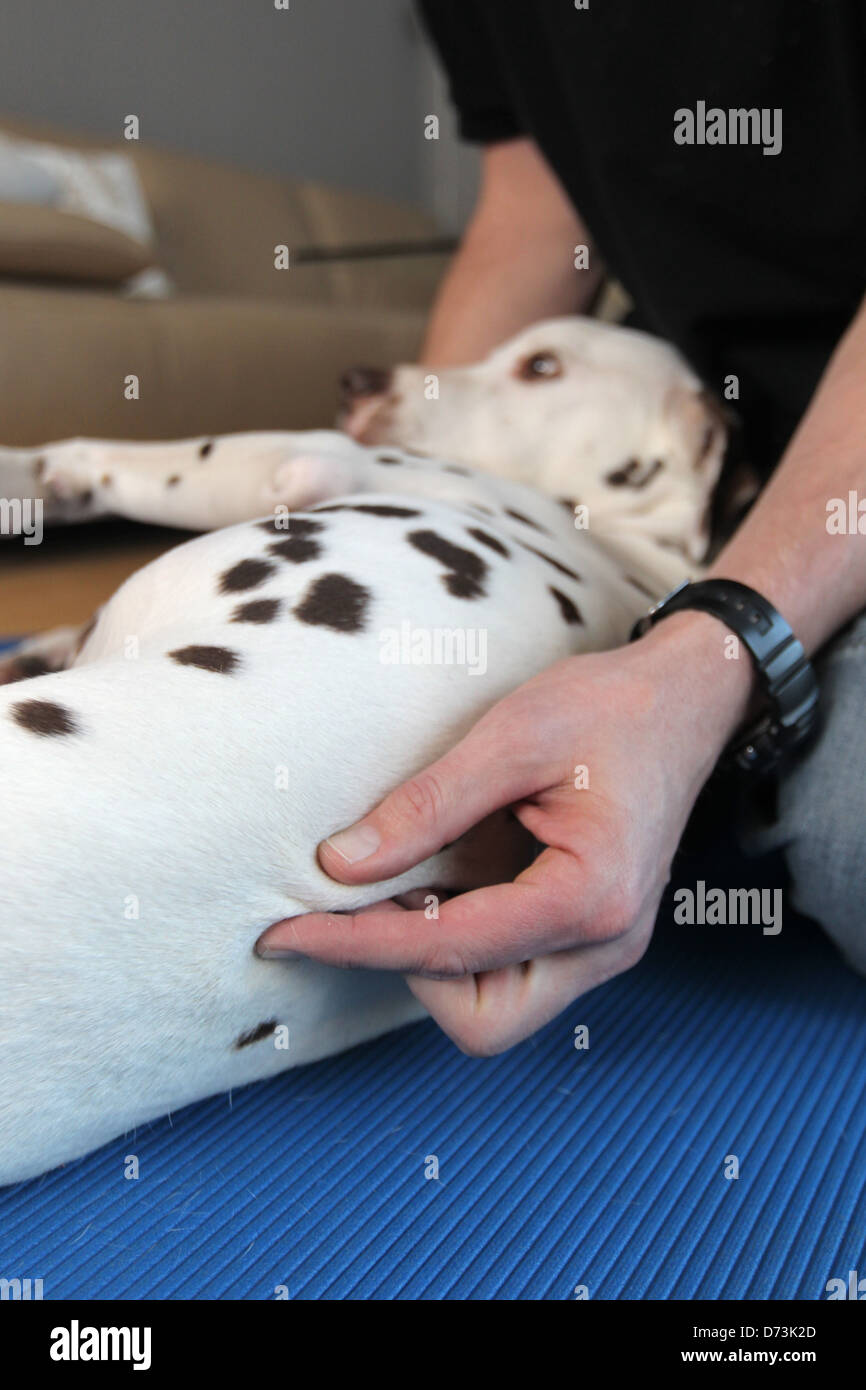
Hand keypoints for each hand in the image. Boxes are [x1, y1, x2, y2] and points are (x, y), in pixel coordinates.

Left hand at [257, 612, 754, 1054]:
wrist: (689, 697)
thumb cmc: (610, 707)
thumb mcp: (512, 737)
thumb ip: (427, 807)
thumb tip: (341, 865)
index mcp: (591, 898)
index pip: (449, 950)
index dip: (356, 943)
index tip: (285, 932)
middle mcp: (606, 944)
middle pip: (482, 1020)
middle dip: (410, 973)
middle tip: (363, 905)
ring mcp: (604, 946)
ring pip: (496, 1007)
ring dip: (435, 962)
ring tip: (406, 886)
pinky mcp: (591, 933)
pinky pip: (512, 970)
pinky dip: (461, 944)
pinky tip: (439, 884)